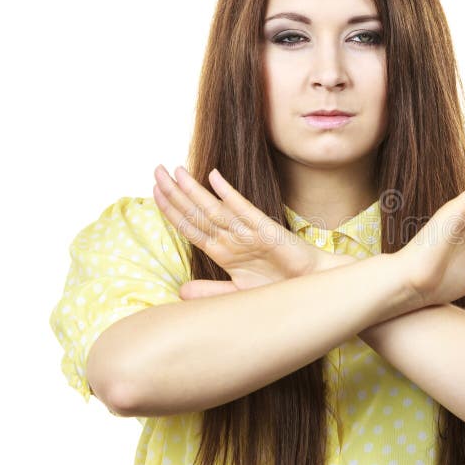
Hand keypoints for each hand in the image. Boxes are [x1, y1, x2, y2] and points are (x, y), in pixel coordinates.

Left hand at [152, 164, 331, 296]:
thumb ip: (210, 292)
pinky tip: (214, 177)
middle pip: (196, 213)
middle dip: (174, 193)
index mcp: (223, 251)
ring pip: (214, 209)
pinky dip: (229, 194)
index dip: (171, 210)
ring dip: (192, 191)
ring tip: (175, 171)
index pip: (189, 226)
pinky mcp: (267, 231)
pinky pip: (244, 210)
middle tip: (156, 170)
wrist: (310, 286)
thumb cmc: (278, 287)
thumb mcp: (238, 293)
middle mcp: (232, 238)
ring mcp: (248, 233)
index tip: (154, 191)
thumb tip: (180, 291)